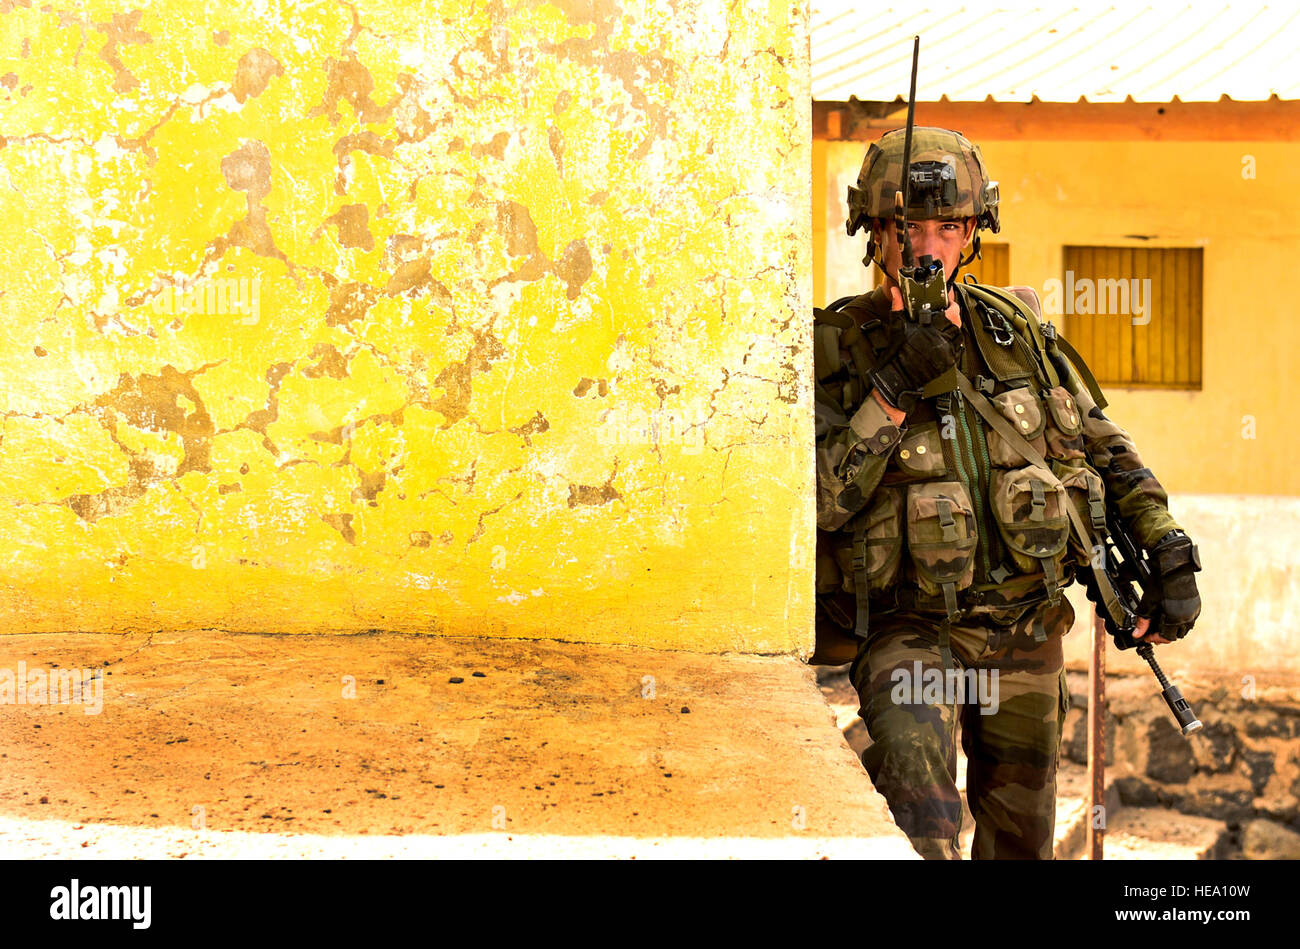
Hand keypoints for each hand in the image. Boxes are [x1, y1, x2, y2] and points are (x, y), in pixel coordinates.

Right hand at [868, 285, 962, 414]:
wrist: (898, 377)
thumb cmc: (897, 354)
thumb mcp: (897, 327)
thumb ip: (899, 307)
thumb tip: (897, 292)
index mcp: (929, 327)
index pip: (950, 311)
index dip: (951, 303)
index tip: (949, 299)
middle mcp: (940, 338)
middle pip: (957, 321)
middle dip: (953, 314)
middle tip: (947, 311)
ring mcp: (946, 350)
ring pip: (959, 333)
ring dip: (955, 327)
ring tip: (946, 325)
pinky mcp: (948, 361)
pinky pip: (958, 348)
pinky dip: (954, 341)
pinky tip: (946, 339)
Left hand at [1133, 531, 1201, 643]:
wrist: (1173, 568)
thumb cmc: (1160, 584)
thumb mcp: (1147, 604)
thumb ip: (1142, 621)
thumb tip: (1137, 634)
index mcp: (1175, 619)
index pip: (1166, 638)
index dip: (1155, 638)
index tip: (1147, 636)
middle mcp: (1187, 618)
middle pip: (1176, 635)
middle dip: (1163, 635)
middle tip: (1152, 631)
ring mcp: (1194, 611)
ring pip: (1184, 629)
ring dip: (1173, 630)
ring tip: (1161, 624)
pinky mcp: (1196, 605)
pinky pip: (1190, 620)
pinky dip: (1180, 622)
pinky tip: (1171, 616)